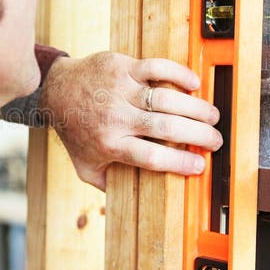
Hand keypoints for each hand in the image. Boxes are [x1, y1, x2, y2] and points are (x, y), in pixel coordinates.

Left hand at [38, 52, 222, 190]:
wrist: (55, 91)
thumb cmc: (74, 129)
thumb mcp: (83, 165)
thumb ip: (104, 183)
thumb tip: (124, 201)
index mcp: (110, 144)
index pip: (152, 158)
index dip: (180, 163)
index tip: (199, 165)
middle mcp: (116, 117)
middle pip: (166, 129)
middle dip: (198, 135)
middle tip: (215, 140)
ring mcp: (120, 90)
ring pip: (167, 98)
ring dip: (196, 108)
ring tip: (211, 116)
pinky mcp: (122, 67)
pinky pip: (156, 67)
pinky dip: (179, 73)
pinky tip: (194, 84)